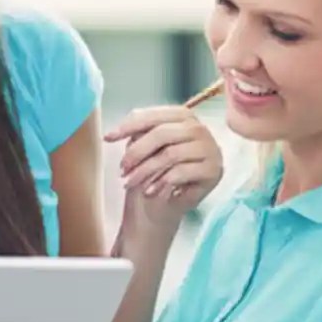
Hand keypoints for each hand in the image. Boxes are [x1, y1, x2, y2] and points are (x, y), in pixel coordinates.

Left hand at [104, 106, 222, 230]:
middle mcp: (200, 128)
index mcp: (182, 116)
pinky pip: (182, 172)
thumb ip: (135, 134)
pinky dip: (161, 182)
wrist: (163, 206)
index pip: (154, 115)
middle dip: (137, 152)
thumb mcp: (141, 149)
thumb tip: (113, 133)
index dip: (129, 125)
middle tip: (122, 169)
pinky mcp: (214, 170)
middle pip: (162, 134)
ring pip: (171, 154)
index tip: (108, 138)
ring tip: (131, 182)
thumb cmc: (152, 174)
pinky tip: (150, 191)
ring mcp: (210, 149)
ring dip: (145, 171)